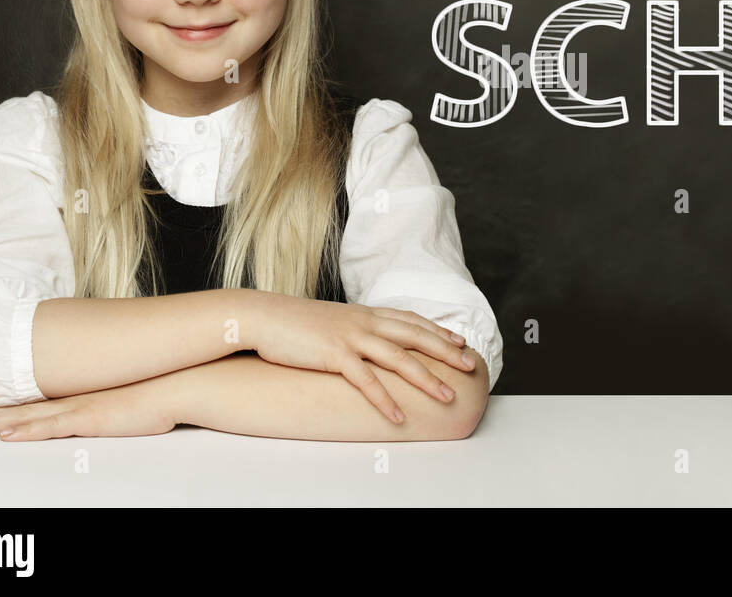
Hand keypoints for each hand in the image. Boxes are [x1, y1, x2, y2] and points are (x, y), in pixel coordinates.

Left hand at [0, 377, 176, 440]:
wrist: (179, 383)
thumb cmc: (158, 389)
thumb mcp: (124, 393)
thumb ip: (105, 397)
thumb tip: (99, 401)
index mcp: (77, 394)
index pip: (29, 402)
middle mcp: (72, 398)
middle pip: (18, 408)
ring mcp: (79, 407)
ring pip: (25, 416)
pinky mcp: (91, 418)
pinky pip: (52, 427)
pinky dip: (26, 430)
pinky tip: (5, 435)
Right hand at [250, 295, 478, 423]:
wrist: (262, 316)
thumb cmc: (294, 323)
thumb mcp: (332, 321)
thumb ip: (353, 329)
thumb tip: (367, 342)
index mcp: (365, 313)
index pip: (411, 320)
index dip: (438, 330)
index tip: (460, 341)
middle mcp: (364, 322)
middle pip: (415, 336)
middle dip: (446, 352)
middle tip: (469, 366)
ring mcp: (351, 337)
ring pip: (399, 359)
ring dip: (426, 379)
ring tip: (447, 396)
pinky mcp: (334, 355)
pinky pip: (366, 381)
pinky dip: (385, 400)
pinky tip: (399, 417)